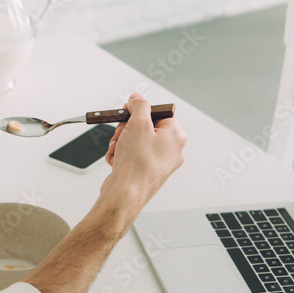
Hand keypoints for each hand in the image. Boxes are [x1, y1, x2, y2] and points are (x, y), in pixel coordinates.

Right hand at [100, 93, 186, 212]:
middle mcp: (171, 150)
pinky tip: (117, 159)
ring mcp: (159, 162)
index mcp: (176, 136)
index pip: (159, 113)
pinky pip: (132, 155)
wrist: (125, 194)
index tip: (129, 112)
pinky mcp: (146, 171)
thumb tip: (138, 99)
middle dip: (128, 129)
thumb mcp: (138, 124)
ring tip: (118, 149)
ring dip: (122, 142)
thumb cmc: (136, 165)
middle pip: (146, 127)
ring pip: (136, 141)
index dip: (141, 111)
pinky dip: (121, 154)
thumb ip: (139, 106)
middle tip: (122, 134)